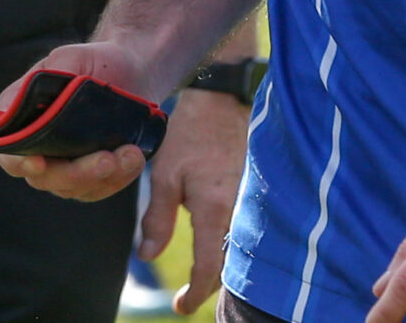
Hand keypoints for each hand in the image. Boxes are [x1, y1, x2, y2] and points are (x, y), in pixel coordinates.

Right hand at [0, 40, 160, 201]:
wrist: (132, 70)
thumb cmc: (94, 61)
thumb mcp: (70, 58)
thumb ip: (50, 75)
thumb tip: (32, 97)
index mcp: (20, 119)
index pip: (6, 150)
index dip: (17, 161)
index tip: (38, 161)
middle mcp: (36, 148)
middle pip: (43, 178)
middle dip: (75, 174)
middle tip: (107, 160)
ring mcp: (63, 166)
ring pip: (74, 188)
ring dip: (103, 178)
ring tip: (131, 154)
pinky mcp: (90, 177)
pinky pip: (98, 190)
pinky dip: (117, 180)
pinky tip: (133, 159)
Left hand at [136, 87, 248, 314]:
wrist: (224, 103)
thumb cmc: (191, 136)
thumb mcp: (164, 175)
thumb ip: (157, 218)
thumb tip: (146, 256)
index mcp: (214, 209)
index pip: (209, 267)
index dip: (195, 294)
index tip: (181, 306)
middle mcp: (239, 211)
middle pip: (230, 266)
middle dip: (210, 286)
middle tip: (188, 296)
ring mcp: (253, 204)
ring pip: (241, 251)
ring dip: (224, 268)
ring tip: (203, 277)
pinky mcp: (258, 196)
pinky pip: (249, 232)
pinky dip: (235, 248)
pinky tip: (221, 248)